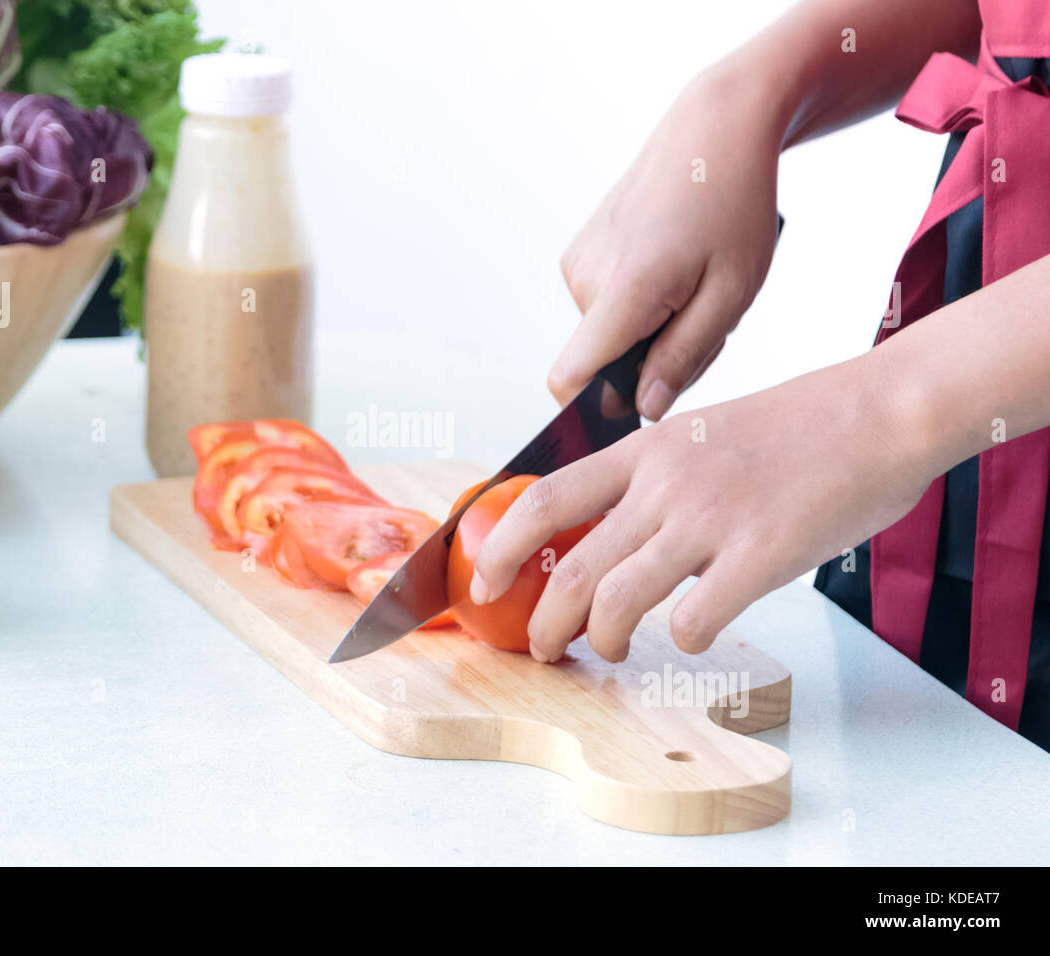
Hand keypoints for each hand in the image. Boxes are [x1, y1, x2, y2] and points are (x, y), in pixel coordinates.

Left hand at [469, 354, 935, 660]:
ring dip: (603, 640)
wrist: (882, 409)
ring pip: (617, 600)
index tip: (485, 581)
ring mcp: (711, 518)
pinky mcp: (761, 555)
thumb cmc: (801, 425)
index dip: (503, 547)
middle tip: (542, 647)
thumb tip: (613, 525)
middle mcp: (665, 483)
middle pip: (572, 567)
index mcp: (647, 448)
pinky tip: (696, 636)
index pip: (545, 498)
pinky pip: (695, 619)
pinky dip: (686, 642)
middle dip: (543, 621)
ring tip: (609, 651)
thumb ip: (656, 475)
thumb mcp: (703, 431)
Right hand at [550, 67, 783, 418]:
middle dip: (651, 361)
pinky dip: (639, 305)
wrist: (712, 128)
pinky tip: (673, 266)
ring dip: (651, 329)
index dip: (598, 407)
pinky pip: (605, 307)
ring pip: (606, 335)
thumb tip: (642, 410)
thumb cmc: (732, 205)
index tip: (643, 402)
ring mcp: (577, 263)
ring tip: (693, 283)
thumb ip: (682, 359)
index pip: (569, 380)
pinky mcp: (579, 254)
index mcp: (624, 291)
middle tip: (704, 317)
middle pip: (602, 363)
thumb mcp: (731, 294)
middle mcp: (585, 279)